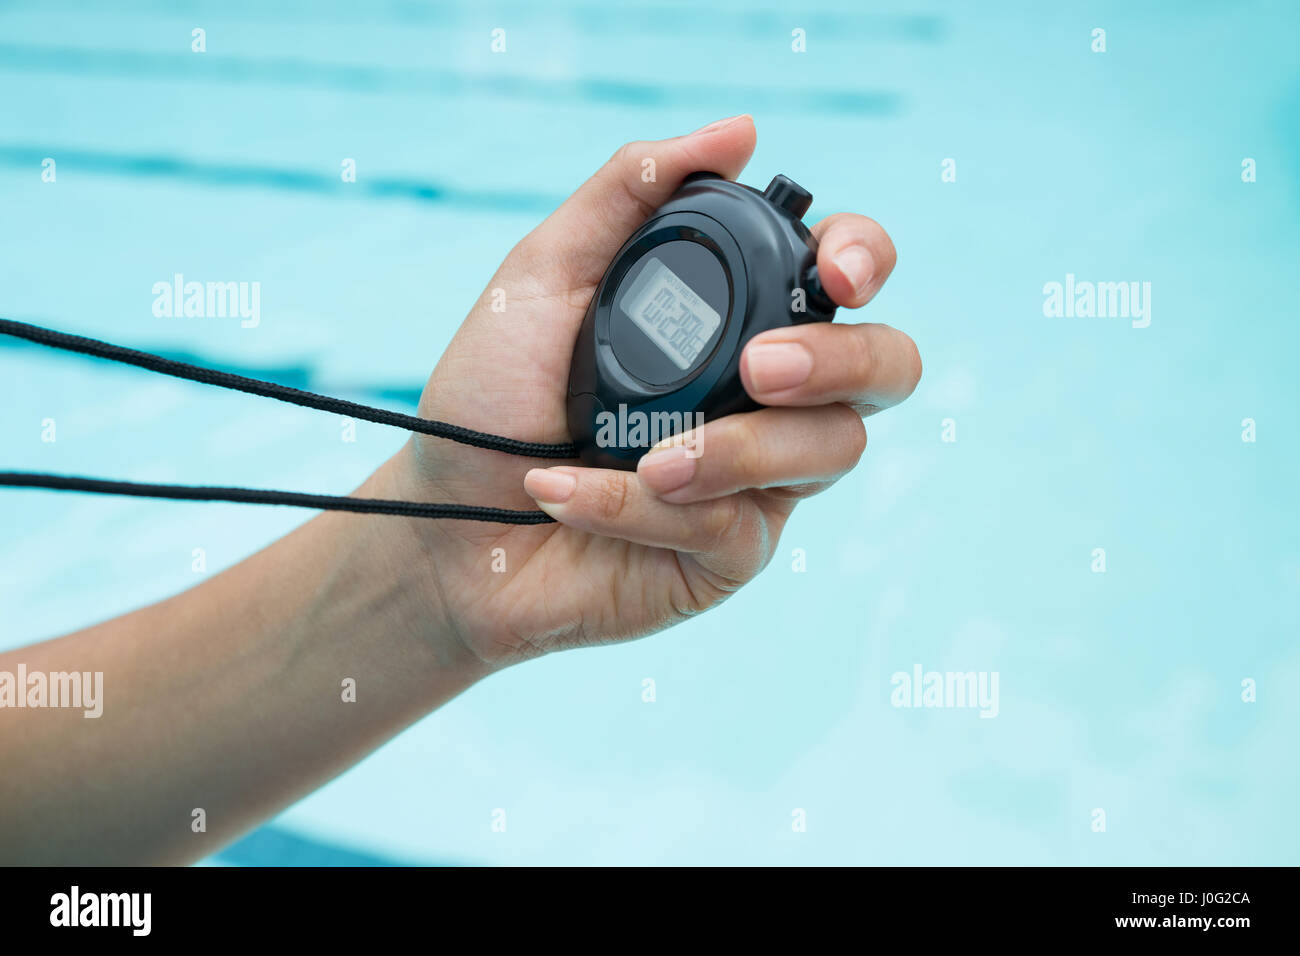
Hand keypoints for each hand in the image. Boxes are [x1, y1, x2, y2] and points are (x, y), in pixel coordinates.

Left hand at [377, 115, 920, 667]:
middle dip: (841, 360)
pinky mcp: (729, 553)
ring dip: (738, 449)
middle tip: (760, 370)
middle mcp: (765, 394)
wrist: (445, 526)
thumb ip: (629, 194)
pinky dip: (640, 507)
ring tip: (646, 461)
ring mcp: (756, 477)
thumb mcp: (544, 276)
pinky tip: (568, 492)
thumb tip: (738, 132)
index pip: (844, 276)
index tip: (838, 272)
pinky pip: (732, 525)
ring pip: (832, 451)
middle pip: (885, 366)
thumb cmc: (492, 399)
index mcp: (736, 316)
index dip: (865, 258)